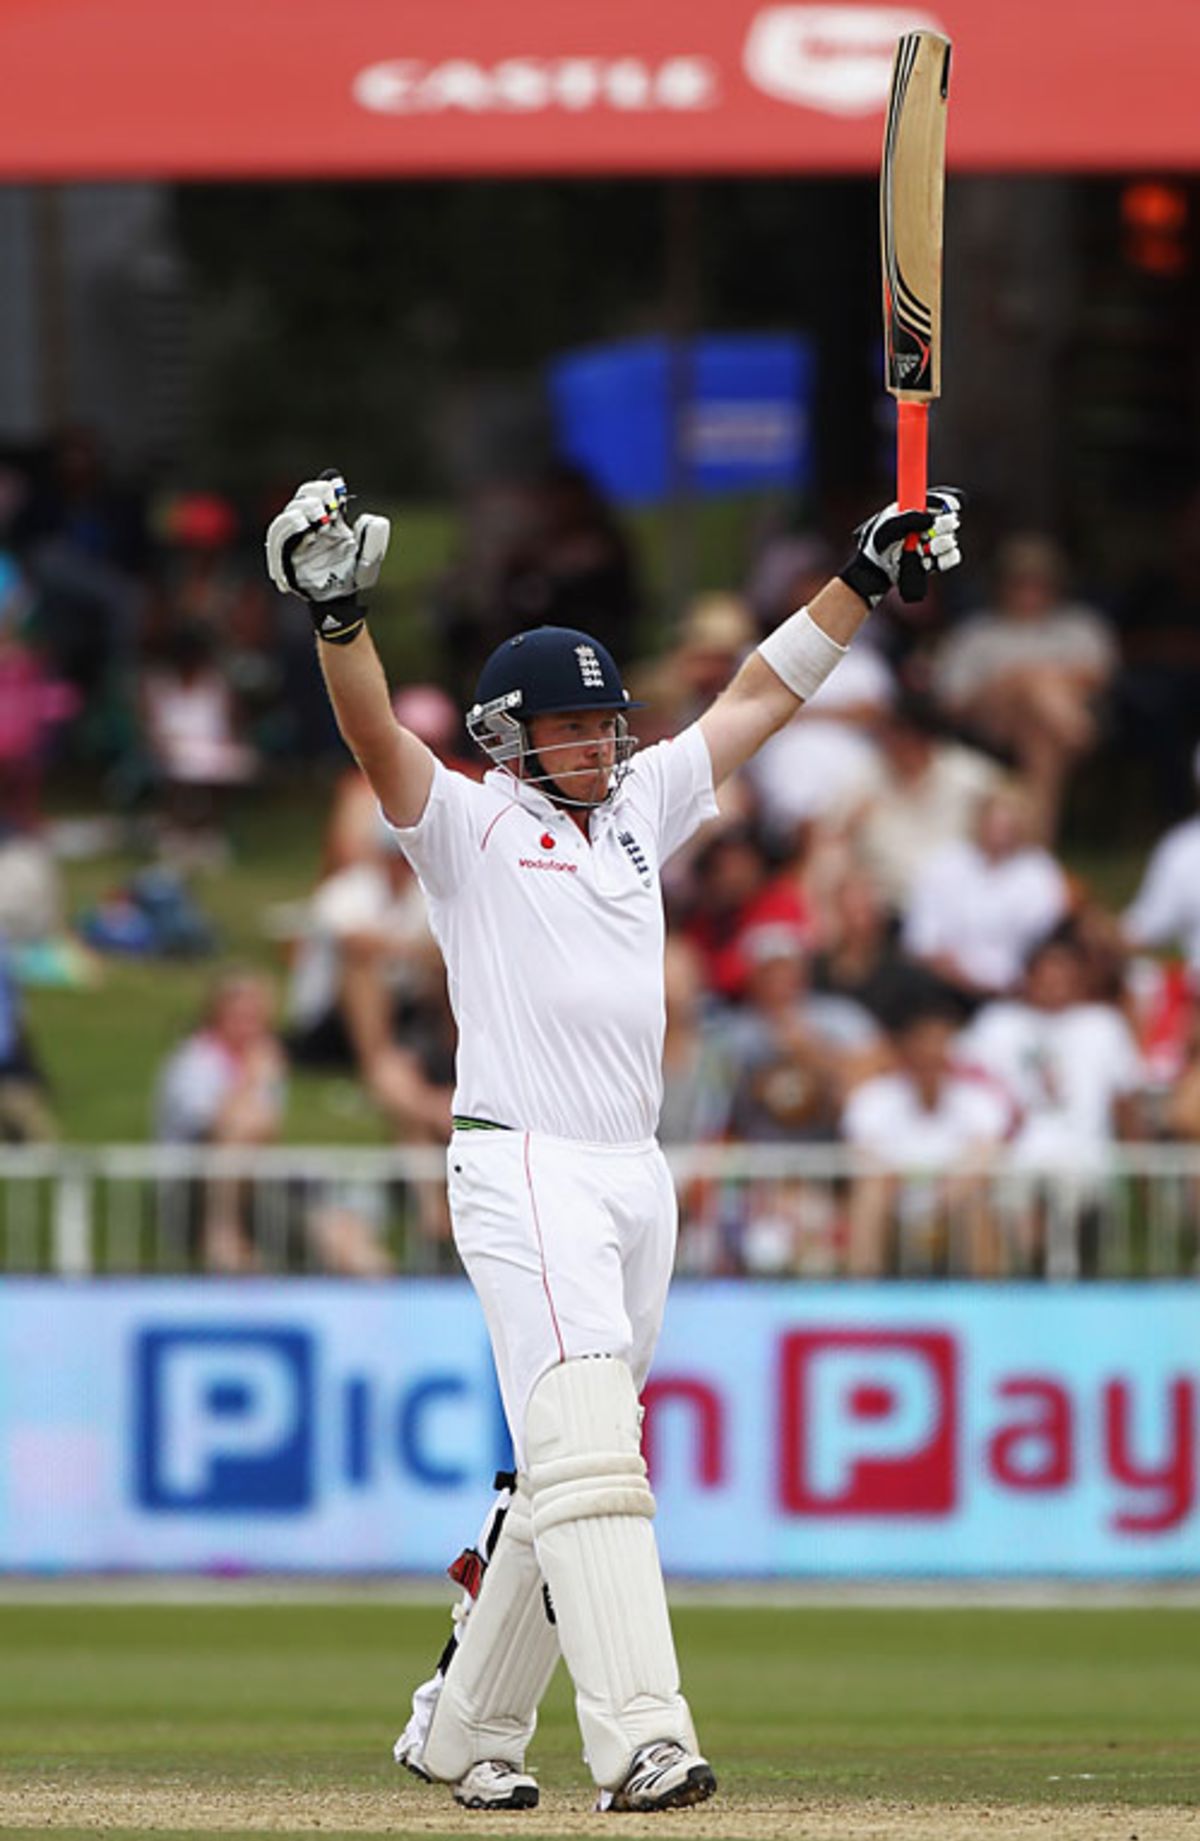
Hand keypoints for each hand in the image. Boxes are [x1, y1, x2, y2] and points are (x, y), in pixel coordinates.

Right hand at [265, 472, 390, 644]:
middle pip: (298, 502)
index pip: (315, 491)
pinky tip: (303, 533)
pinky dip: (282, 541)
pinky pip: (275, 547)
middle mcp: (306, 527)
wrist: (341, 600)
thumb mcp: (369, 556)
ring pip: (282, 522)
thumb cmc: (353, 575)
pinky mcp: (284, 560)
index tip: (336, 491)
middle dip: (312, 500)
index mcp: (325, 519)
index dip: (323, 487)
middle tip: (328, 509)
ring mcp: (293, 543)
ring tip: (314, 521)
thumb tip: (367, 518)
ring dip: (295, 517)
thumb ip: (373, 536)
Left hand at [839, 488, 962, 607]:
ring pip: (952, 539)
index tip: (950, 506)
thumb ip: (907, 519)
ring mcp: (935, 542)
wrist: (875, 569)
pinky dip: (944, 559)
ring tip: (924, 549)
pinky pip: (953, 557)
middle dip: (945, 524)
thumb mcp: (887, 527)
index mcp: (919, 509)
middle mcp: (930, 524)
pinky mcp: (938, 560)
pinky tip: (927, 561)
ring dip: (941, 544)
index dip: (949, 500)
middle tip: (934, 529)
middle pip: (951, 519)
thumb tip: (930, 519)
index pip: (942, 499)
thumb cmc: (878, 542)